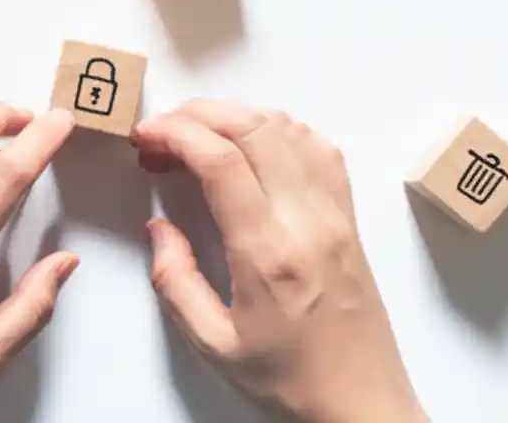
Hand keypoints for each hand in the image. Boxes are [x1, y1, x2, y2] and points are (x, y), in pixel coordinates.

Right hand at [135, 101, 425, 422]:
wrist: (362, 401)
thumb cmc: (290, 378)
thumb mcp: (213, 342)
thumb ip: (175, 280)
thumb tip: (157, 227)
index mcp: (269, 253)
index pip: (222, 159)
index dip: (176, 132)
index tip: (145, 137)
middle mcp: (307, 220)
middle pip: (253, 127)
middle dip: (197, 114)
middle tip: (162, 133)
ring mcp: (334, 212)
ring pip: (286, 127)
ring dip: (235, 115)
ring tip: (197, 136)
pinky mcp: (348, 214)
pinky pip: (317, 146)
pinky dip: (277, 128)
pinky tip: (250, 143)